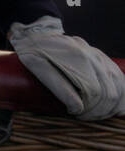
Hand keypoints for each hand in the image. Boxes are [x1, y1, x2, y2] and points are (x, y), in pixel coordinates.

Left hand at [9, 16, 124, 119]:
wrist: (37, 33)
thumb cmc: (34, 52)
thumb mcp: (38, 68)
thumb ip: (57, 87)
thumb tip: (77, 108)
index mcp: (76, 58)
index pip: (94, 91)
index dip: (88, 108)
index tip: (77, 115)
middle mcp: (91, 55)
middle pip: (108, 91)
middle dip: (100, 110)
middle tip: (85, 117)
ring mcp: (97, 55)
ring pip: (117, 85)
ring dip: (111, 105)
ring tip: (98, 114)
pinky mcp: (100, 57)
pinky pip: (118, 77)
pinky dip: (120, 94)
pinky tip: (116, 106)